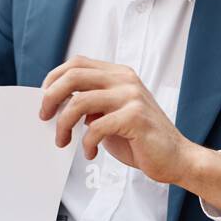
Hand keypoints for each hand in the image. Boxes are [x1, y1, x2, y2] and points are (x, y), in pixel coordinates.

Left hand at [38, 56, 194, 183]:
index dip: (54, 79)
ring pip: (79, 102)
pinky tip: (90, 152)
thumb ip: (90, 104)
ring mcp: (131, 97)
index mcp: (119, 75)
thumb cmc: (140, 139)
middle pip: (73, 76)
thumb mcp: (110, 114)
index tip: (45, 100)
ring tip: (63, 140)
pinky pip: (95, 127)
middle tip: (45, 117)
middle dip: (50, 98)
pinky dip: (86, 143)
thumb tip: (57, 104)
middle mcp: (125, 80)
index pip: (77, 63)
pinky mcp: (135, 118)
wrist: (176, 157)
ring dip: (63, 124)